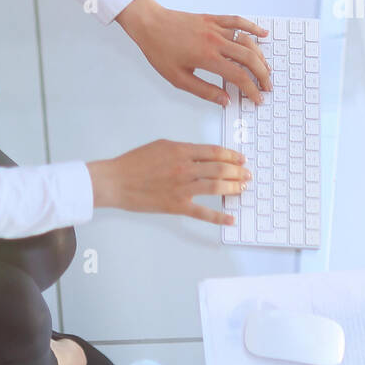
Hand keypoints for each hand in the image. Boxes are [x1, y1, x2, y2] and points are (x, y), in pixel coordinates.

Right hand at [87, 140, 249, 225]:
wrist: (116, 181)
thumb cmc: (134, 162)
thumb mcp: (160, 146)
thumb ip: (182, 149)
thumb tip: (201, 154)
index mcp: (181, 150)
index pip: (214, 151)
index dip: (231, 155)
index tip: (241, 158)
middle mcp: (185, 168)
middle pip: (219, 168)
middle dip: (237, 171)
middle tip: (248, 174)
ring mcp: (182, 188)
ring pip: (216, 187)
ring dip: (233, 187)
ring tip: (243, 188)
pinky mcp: (176, 206)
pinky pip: (203, 213)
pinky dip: (218, 217)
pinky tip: (230, 219)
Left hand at [115, 0, 271, 105]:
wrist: (149, 24)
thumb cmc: (160, 50)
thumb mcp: (178, 78)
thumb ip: (204, 91)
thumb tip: (225, 100)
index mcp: (207, 57)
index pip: (239, 76)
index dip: (252, 89)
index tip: (257, 98)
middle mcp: (215, 41)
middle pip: (249, 58)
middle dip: (262, 75)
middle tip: (267, 87)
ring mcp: (215, 28)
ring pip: (247, 41)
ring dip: (260, 56)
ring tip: (266, 69)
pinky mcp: (212, 19)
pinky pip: (237, 21)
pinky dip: (252, 28)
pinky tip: (262, 35)